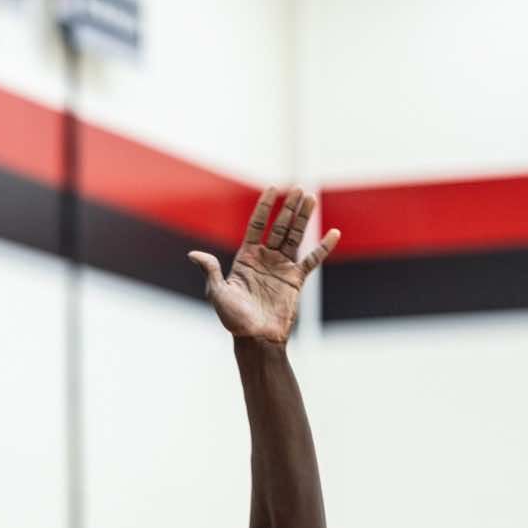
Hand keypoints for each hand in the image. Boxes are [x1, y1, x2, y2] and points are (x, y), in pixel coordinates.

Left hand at [188, 186, 340, 342]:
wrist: (256, 339)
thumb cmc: (233, 319)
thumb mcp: (218, 294)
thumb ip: (210, 271)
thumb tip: (193, 255)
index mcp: (246, 258)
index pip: (256, 225)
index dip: (264, 207)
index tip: (272, 188)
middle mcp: (264, 259)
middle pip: (279, 227)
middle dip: (288, 208)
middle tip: (299, 188)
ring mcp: (281, 268)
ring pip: (295, 237)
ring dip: (303, 218)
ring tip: (311, 198)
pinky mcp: (295, 280)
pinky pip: (312, 260)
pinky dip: (323, 247)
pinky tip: (334, 233)